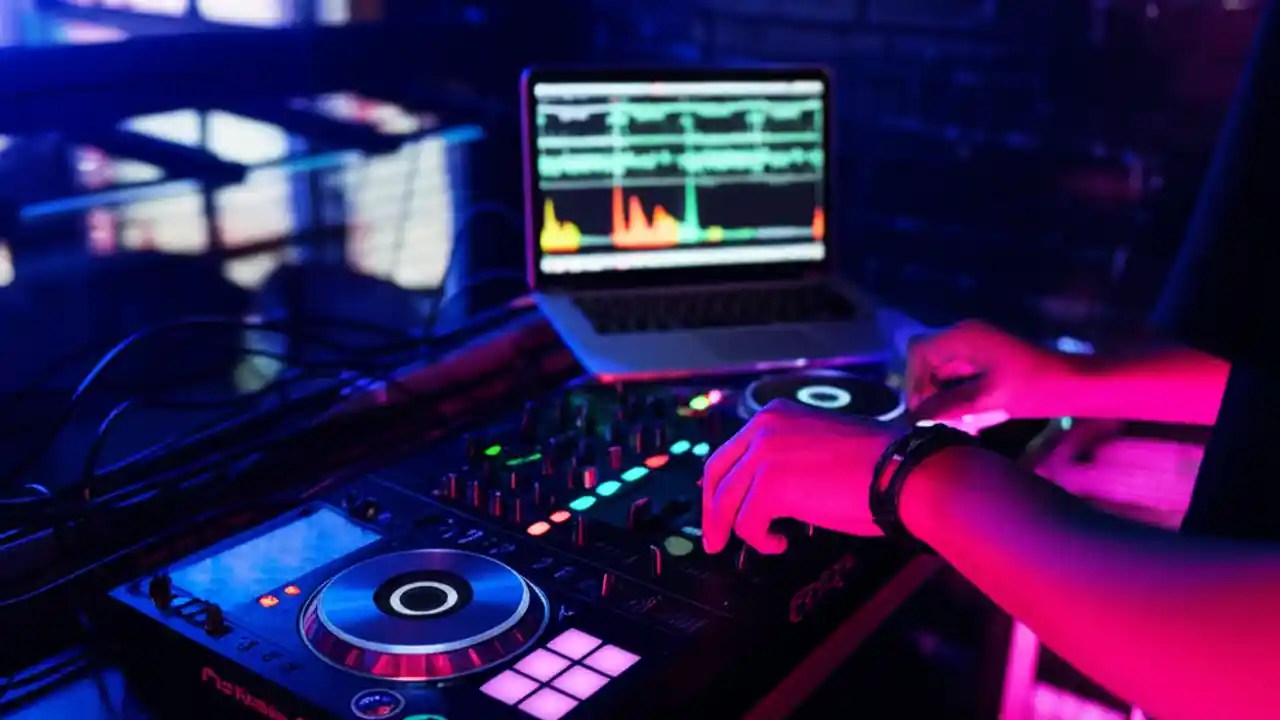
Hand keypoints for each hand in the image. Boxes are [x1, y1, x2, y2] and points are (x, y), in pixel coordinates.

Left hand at [701, 399, 902, 554]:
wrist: (901, 472)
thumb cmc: (875, 464)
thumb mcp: (819, 443)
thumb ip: (788, 454)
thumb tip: (764, 488)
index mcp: (774, 415)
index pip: (730, 451)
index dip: (719, 485)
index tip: (717, 507)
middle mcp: (762, 427)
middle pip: (716, 475)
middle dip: (712, 511)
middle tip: (714, 540)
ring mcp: (763, 455)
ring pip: (726, 503)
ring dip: (737, 531)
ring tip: (763, 544)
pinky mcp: (769, 486)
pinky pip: (747, 524)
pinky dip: (760, 540)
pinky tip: (780, 543)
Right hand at [907, 319, 1070, 423]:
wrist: (1077, 385)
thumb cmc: (1036, 388)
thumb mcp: (988, 400)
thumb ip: (947, 407)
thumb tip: (913, 419)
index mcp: (965, 337)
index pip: (919, 351)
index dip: (912, 380)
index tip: (919, 410)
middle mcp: (966, 336)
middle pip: (927, 361)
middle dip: (925, 392)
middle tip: (932, 422)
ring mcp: (976, 348)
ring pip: (941, 372)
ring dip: (940, 398)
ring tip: (952, 425)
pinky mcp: (986, 361)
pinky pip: (957, 378)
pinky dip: (955, 398)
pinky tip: (967, 421)